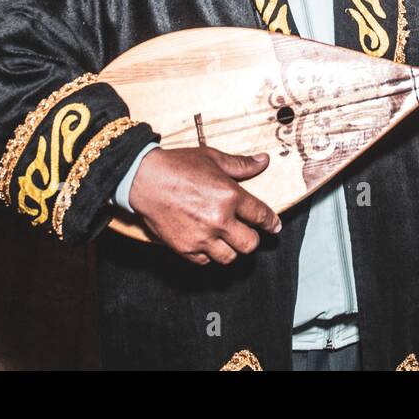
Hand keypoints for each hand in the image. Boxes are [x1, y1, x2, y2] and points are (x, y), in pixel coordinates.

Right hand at [127, 146, 281, 265]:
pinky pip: (206, 261)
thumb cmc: (178, 166)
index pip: (261, 216)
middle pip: (250, 244)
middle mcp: (219, 220)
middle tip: (246, 231)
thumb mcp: (212, 158)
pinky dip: (209, 254)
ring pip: (229, 257)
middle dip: (252, 238)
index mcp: (230, 196)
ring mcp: (202, 237)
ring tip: (227, 238)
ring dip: (231, 248)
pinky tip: (207, 242)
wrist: (144, 179)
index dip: (271, 223)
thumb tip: (263, 161)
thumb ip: (240, 164)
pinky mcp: (185, 248)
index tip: (274, 226)